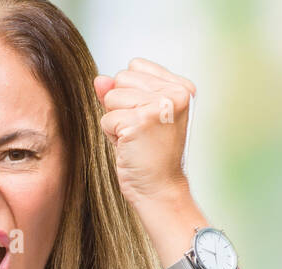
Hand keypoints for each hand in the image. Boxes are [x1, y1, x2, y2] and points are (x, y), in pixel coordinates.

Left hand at [94, 57, 195, 208]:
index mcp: (182, 88)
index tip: (149, 118)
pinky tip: (131, 147)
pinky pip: (106, 118)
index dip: (132, 92)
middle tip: (141, 131)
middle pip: (121, 78)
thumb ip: (120, 92)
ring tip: (136, 139)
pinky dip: (112, 136)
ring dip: (116, 121)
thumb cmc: (152, 156)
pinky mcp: (140, 121)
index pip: (135, 66)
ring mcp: (159, 106)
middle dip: (122, 106)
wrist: (159, 189)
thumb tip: (99, 79)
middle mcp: (175, 93)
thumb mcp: (138, 115)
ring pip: (111, 97)